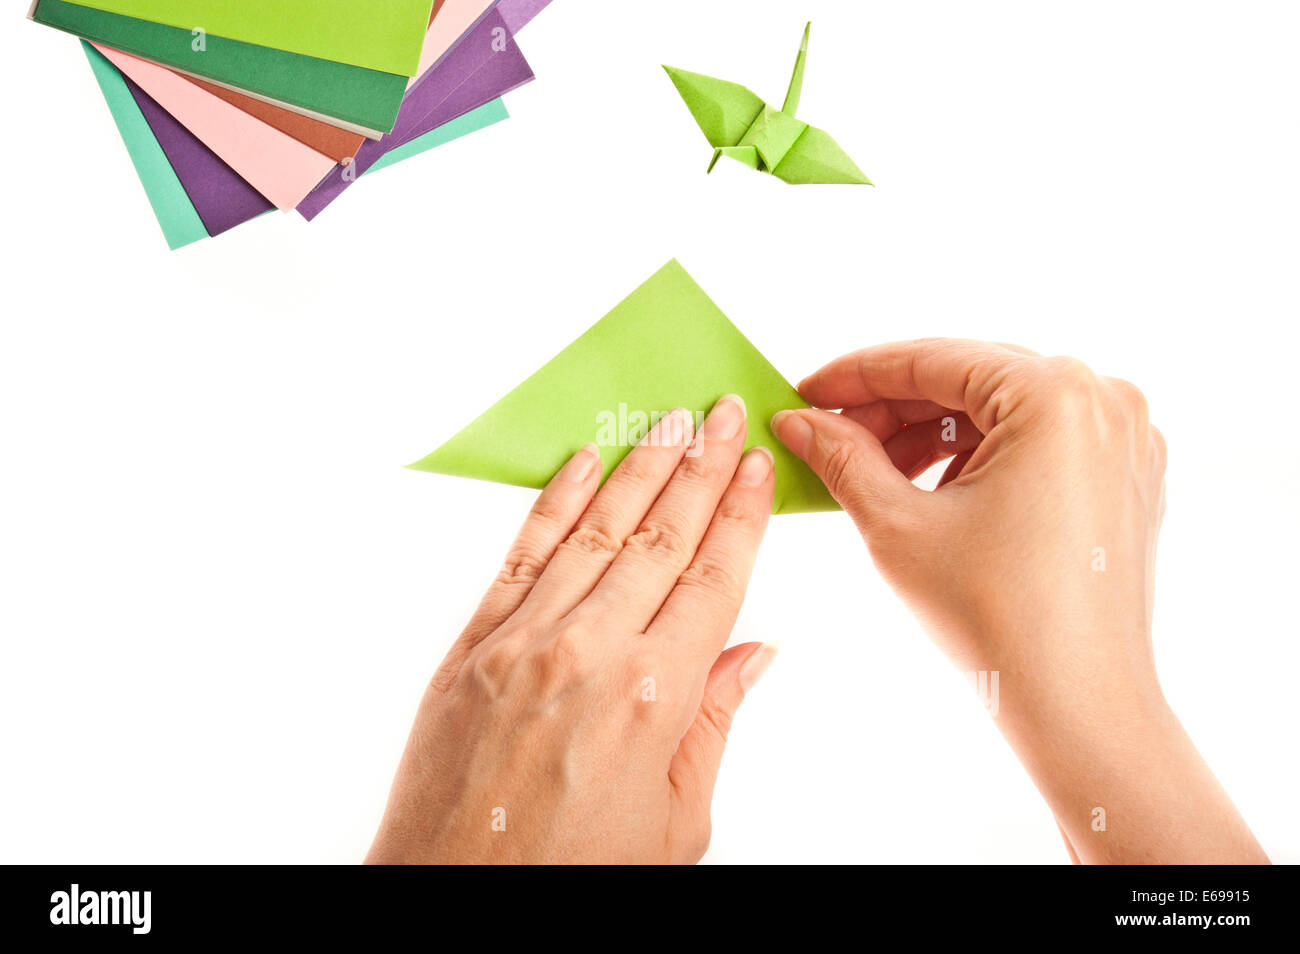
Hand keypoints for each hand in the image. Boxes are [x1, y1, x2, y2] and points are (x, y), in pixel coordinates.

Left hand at [368, 396, 777, 863]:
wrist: (455, 903)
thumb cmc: (572, 876)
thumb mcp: (676, 820)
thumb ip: (713, 724)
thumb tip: (754, 654)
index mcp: (655, 697)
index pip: (715, 579)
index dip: (740, 515)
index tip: (756, 467)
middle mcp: (591, 652)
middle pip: (662, 538)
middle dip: (700, 468)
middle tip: (722, 412)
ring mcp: (525, 642)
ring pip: (595, 532)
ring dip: (638, 469)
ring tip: (668, 421)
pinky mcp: (473, 647)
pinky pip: (521, 556)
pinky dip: (555, 505)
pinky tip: (583, 466)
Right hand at [772, 339, 1265, 862]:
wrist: (1079, 705)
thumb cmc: (1000, 619)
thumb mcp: (898, 525)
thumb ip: (843, 456)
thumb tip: (798, 421)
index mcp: (1054, 394)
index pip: (930, 360)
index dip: (854, 377)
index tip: (803, 395)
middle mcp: (1101, 397)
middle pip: (967, 378)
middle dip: (890, 407)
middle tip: (825, 435)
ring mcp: (1122, 435)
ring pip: (999, 408)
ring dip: (930, 432)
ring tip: (870, 470)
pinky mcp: (1124, 472)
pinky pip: (1036, 439)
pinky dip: (977, 454)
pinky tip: (927, 487)